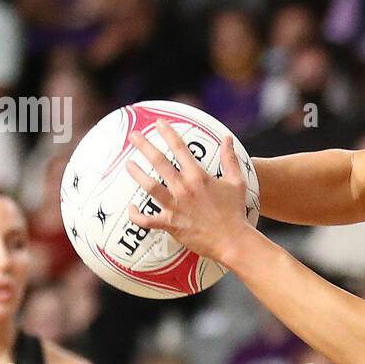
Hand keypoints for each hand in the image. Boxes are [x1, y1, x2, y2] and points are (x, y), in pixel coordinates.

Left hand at [127, 118, 253, 264]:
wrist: (232, 240)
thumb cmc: (235, 211)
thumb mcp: (237, 182)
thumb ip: (230, 158)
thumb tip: (227, 138)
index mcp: (198, 176)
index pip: (180, 148)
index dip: (168, 133)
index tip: (159, 123)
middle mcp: (184, 188)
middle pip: (159, 162)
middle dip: (144, 146)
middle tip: (133, 136)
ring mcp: (175, 206)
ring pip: (149, 186)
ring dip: (136, 174)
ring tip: (128, 164)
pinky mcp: (170, 224)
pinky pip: (147, 220)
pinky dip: (136, 215)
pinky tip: (130, 207)